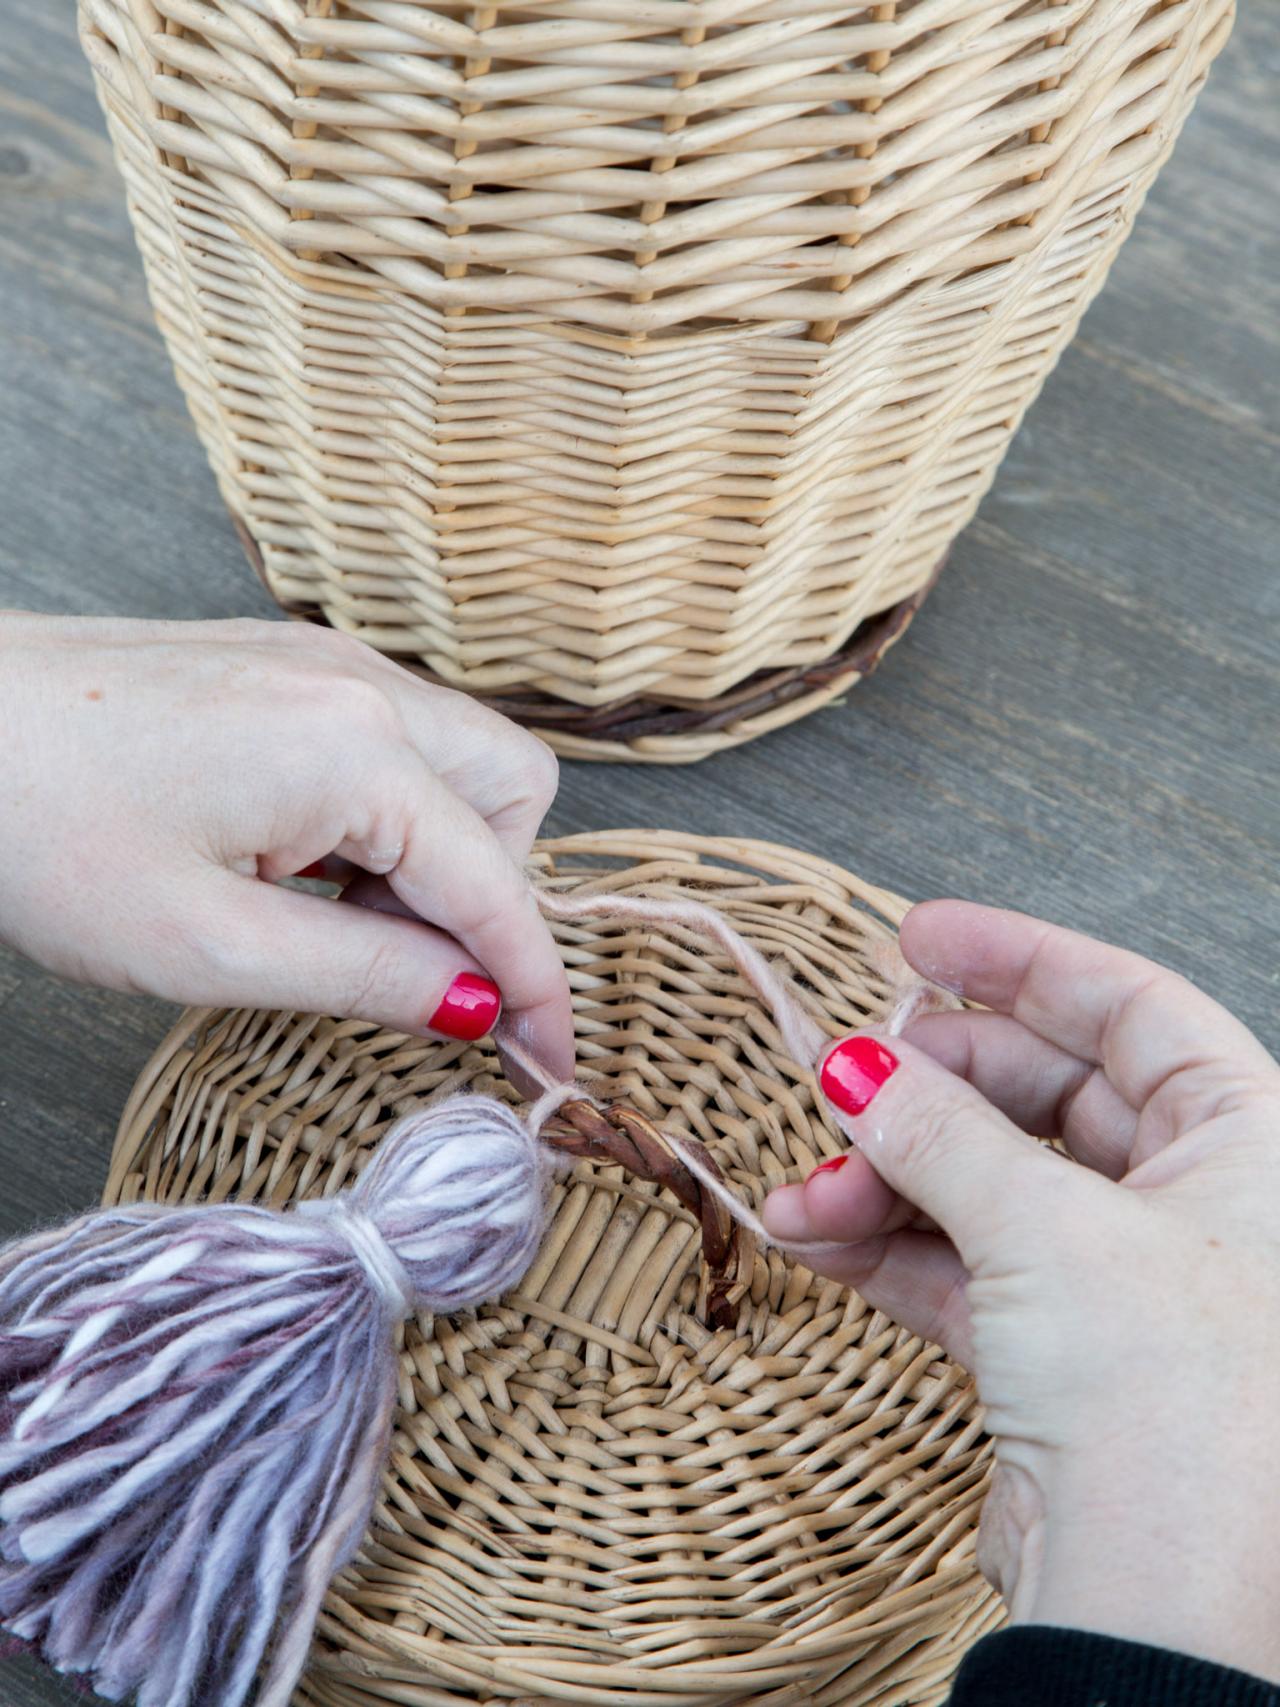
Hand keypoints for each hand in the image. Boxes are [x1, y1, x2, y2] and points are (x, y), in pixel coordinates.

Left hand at [0, 613, 572, 1076]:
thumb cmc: (39, 830)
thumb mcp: (208, 946)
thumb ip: (368, 974)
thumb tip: (476, 1003)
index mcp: (354, 751)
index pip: (497, 884)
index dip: (535, 985)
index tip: (549, 1063)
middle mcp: (362, 685)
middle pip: (513, 793)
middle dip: (486, 892)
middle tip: (393, 959)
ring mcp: (323, 660)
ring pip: (460, 759)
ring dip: (434, 852)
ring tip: (324, 910)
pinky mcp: (286, 660)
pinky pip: (395, 738)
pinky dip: (384, 811)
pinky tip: (295, 857)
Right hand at [764, 901, 1279, 1681]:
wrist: (1159, 1603)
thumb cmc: (1170, 1402)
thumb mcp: (1044, 1226)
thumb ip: (939, 1131)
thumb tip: (856, 1066)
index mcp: (1251, 1141)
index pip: (1130, 1006)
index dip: (1019, 960)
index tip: (919, 937)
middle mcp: (1202, 1203)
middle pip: (1046, 1096)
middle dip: (929, 1090)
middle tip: (844, 1077)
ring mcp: (1129, 1280)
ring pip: (991, 1188)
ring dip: (885, 1182)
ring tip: (804, 1190)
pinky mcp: (1067, 1354)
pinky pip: (966, 1268)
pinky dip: (889, 1249)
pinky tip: (814, 1235)